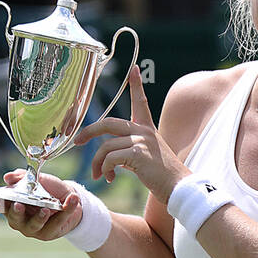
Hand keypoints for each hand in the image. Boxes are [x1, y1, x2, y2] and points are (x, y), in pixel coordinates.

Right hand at [0, 171, 81, 239]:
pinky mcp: (48, 233)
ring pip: (34, 224)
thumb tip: (8, 177)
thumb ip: (22, 177)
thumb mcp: (37, 179)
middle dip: (16, 212)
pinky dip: (66, 211)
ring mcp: (33, 228)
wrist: (70, 198)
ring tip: (47, 208)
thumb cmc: (48, 190)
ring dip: (40, 216)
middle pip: (14, 218)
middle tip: (19, 205)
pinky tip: (72, 199)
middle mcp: (19, 220)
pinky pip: (57, 223)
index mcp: (12, 206)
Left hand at [73, 64, 186, 203]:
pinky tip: (110, 178)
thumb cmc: (163, 177)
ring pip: (105, 146)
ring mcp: (141, 141)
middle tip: (78, 141)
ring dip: (98, 163)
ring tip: (100, 175)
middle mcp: (144, 131)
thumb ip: (129, 151)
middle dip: (89, 131)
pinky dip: (106, 169)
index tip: (134, 69)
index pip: (141, 102)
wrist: (179, 188)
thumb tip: (109, 156)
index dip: (136, 84)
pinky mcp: (138, 154)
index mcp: (147, 130)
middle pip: (108, 123)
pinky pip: (110, 158)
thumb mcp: (147, 158)